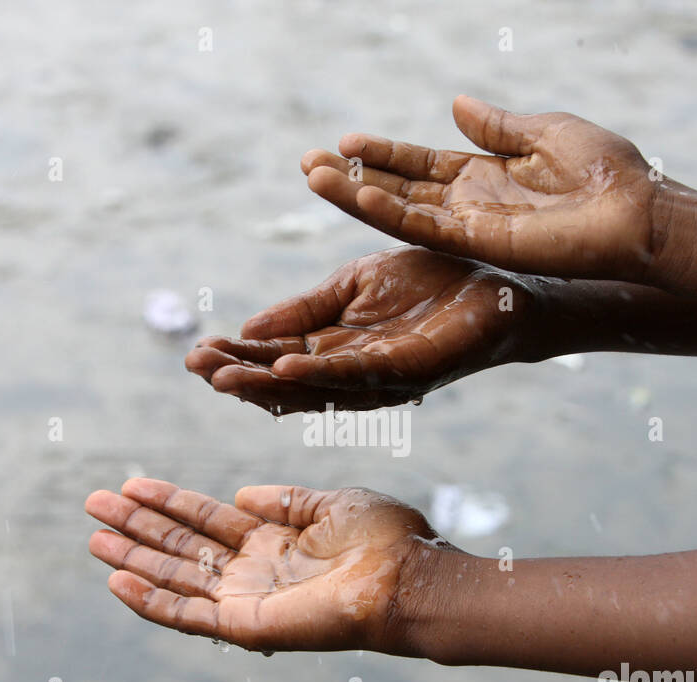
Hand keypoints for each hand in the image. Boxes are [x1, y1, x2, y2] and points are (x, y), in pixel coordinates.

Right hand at [85, 478, 444, 655]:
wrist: (406, 578)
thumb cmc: (385, 541)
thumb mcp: (331, 504)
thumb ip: (286, 501)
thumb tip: (242, 494)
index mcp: (274, 541)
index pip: (207, 520)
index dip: (168, 502)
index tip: (130, 485)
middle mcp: (255, 572)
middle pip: (182, 547)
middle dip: (137, 526)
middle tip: (93, 504)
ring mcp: (247, 600)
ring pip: (176, 579)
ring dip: (133, 559)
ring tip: (93, 537)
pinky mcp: (246, 626)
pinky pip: (188, 615)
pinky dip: (149, 600)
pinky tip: (116, 580)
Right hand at [185, 245, 544, 412]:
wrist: (501, 280)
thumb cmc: (432, 284)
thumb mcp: (354, 286)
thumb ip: (306, 308)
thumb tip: (249, 330)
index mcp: (341, 352)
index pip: (279, 359)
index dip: (238, 359)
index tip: (195, 353)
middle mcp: (357, 375)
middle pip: (289, 383)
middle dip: (241, 377)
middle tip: (196, 367)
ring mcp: (383, 377)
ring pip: (316, 386)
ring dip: (267, 382)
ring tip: (224, 377)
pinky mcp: (413, 369)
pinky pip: (359, 374)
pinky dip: (318, 373)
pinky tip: (284, 367)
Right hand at [303, 95, 662, 280]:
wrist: (639, 211)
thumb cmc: (605, 171)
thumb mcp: (544, 132)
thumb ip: (496, 125)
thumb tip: (455, 103)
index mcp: (484, 175)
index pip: (419, 164)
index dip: (383, 153)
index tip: (345, 140)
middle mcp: (470, 203)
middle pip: (397, 189)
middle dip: (353, 176)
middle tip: (308, 163)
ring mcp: (470, 225)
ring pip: (398, 211)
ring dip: (354, 195)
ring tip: (314, 175)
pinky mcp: (479, 242)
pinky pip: (423, 227)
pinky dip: (387, 213)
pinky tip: (356, 196)